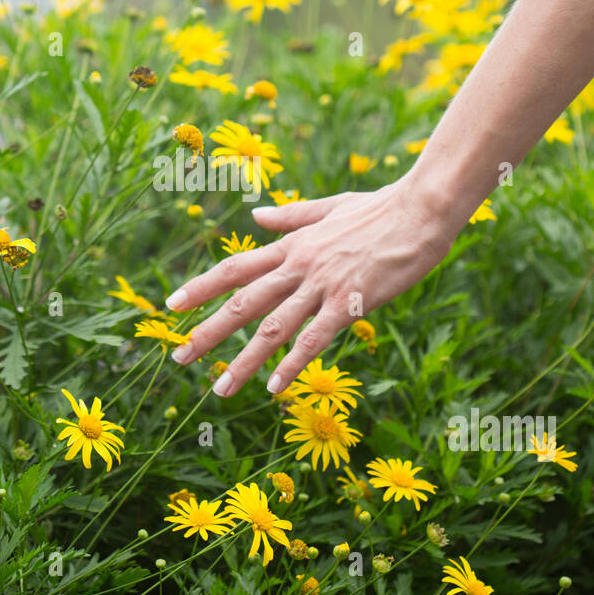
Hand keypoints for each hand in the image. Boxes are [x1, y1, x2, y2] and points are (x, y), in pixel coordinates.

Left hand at [165, 177, 455, 396]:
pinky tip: (274, 388)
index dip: (201, 287)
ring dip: (243, 360)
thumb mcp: (330, 207)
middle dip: (208, 332)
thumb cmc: (382, 208)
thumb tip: (253, 215)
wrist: (421, 209)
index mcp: (292, 245)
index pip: (235, 268)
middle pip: (242, 302)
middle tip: (178, 357)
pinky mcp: (350, 302)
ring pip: (272, 327)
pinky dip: (292, 364)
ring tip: (220, 388)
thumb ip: (291, 215)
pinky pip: (314, 338)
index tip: (172, 306)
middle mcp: (299, 266)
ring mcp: (322, 285)